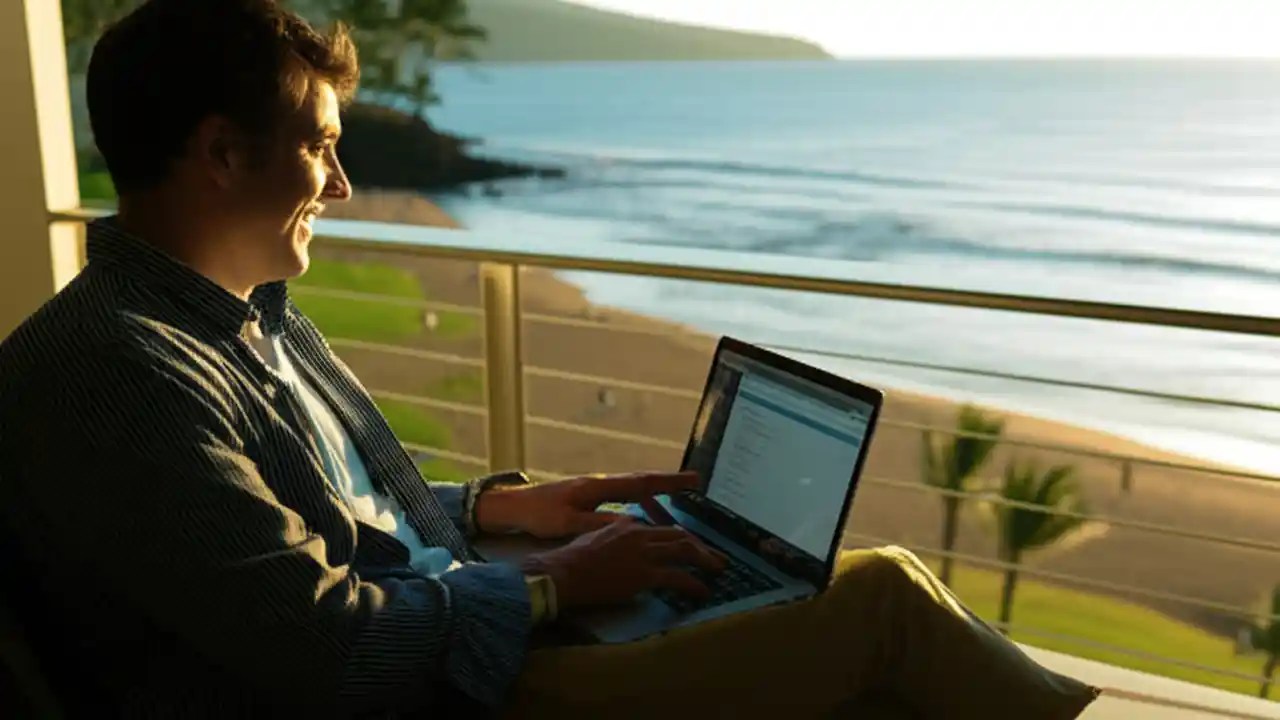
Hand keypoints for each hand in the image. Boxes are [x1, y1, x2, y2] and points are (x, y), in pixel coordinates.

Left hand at [475, 471, 698, 538]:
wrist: (513, 506)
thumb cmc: (539, 514)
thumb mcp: (569, 523)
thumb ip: (600, 525)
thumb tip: (632, 526)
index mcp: (599, 487)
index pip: (642, 482)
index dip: (670, 482)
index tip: (694, 480)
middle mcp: (601, 483)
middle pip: (643, 482)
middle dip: (670, 485)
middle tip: (695, 488)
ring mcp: (595, 489)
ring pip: (633, 492)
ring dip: (654, 502)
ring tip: (672, 521)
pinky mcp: (589, 498)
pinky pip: (623, 499)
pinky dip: (638, 507)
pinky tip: (642, 523)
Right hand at [520, 520, 726, 609]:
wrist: (564, 573)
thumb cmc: (571, 560)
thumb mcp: (593, 539)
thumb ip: (612, 539)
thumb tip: (621, 549)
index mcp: (627, 525)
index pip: (660, 528)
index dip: (678, 537)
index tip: (687, 545)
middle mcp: (639, 534)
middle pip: (679, 535)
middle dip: (700, 545)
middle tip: (714, 556)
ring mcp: (643, 553)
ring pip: (684, 550)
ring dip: (705, 560)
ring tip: (718, 569)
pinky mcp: (644, 574)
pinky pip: (677, 578)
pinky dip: (694, 585)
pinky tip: (702, 591)